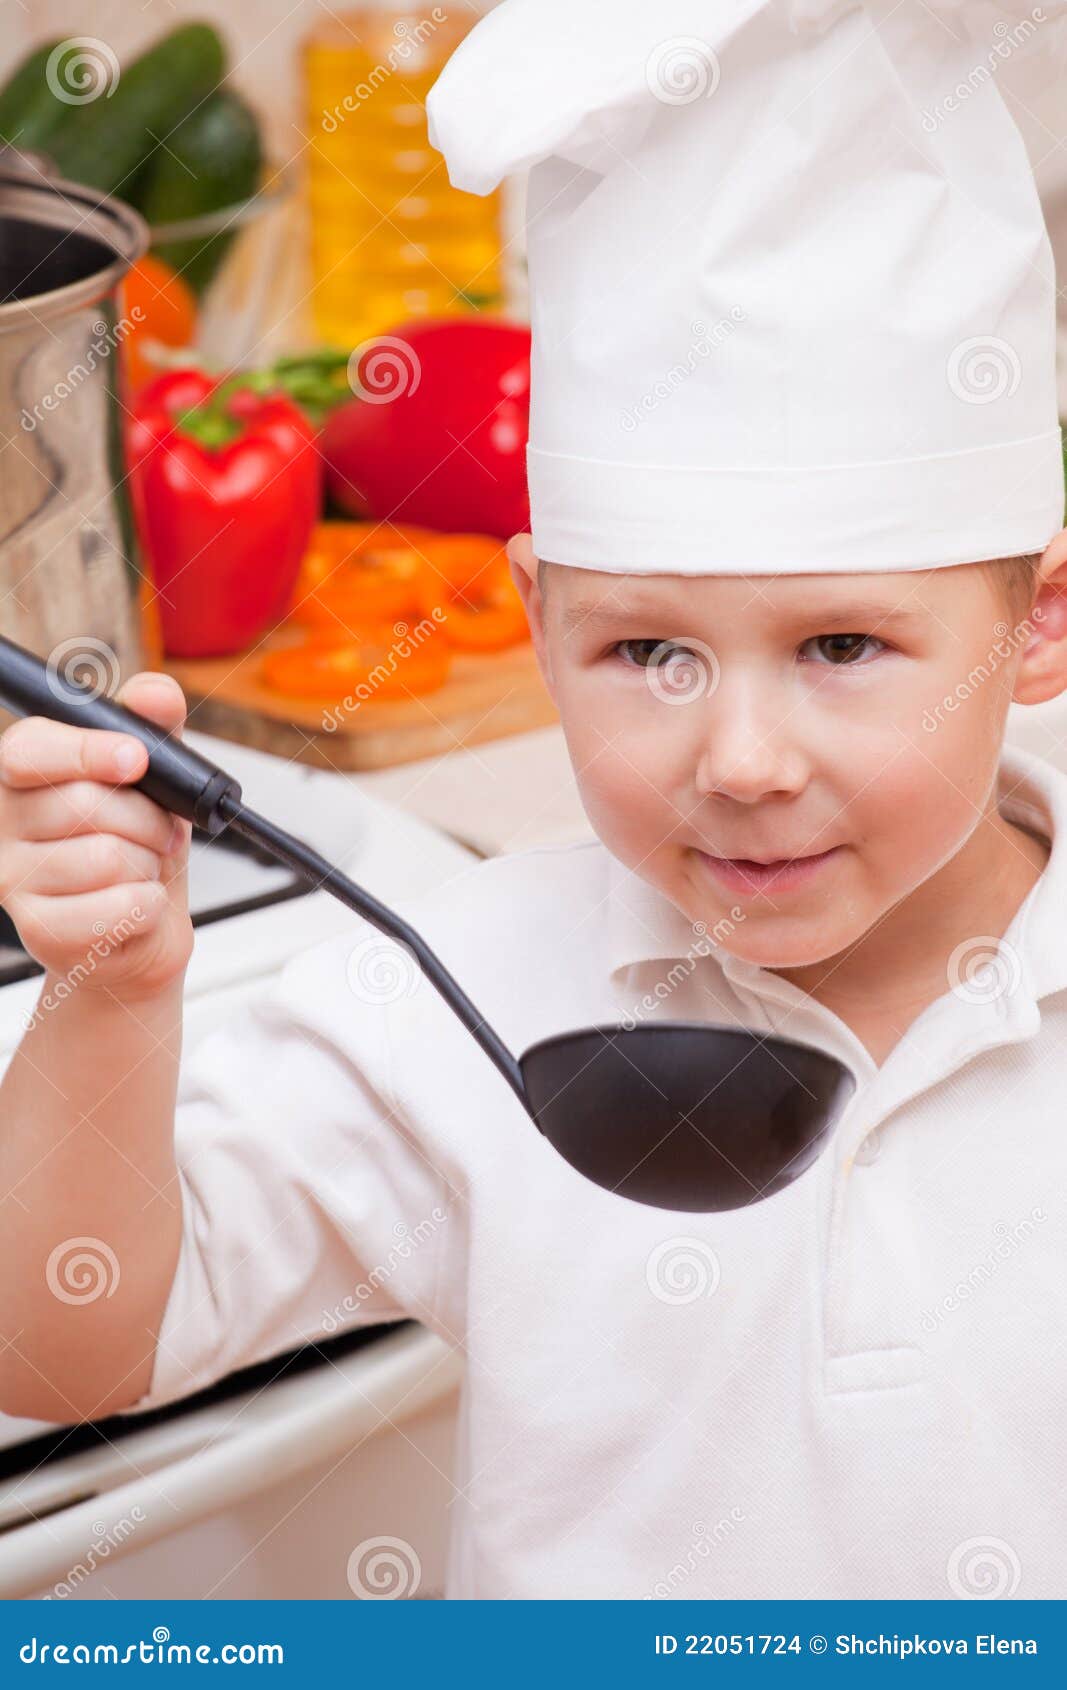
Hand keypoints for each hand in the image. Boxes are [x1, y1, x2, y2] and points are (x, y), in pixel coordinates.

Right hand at [0, 672, 193, 1000]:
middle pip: (84, 804)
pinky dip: (148, 905)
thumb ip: (156, 728)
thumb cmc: (140, 845)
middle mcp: (5, 823)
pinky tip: (137, 906)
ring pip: (106, 857)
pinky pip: (117, 906)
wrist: (142, 929)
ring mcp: (14, 880)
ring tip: (143, 870)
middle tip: (159, 833)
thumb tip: (155, 693)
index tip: (136, 760)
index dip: (85, 751)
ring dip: (149, 865)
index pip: (29, 750)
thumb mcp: (155, 780)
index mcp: (24, 774)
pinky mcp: (40, 930)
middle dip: (147, 819)